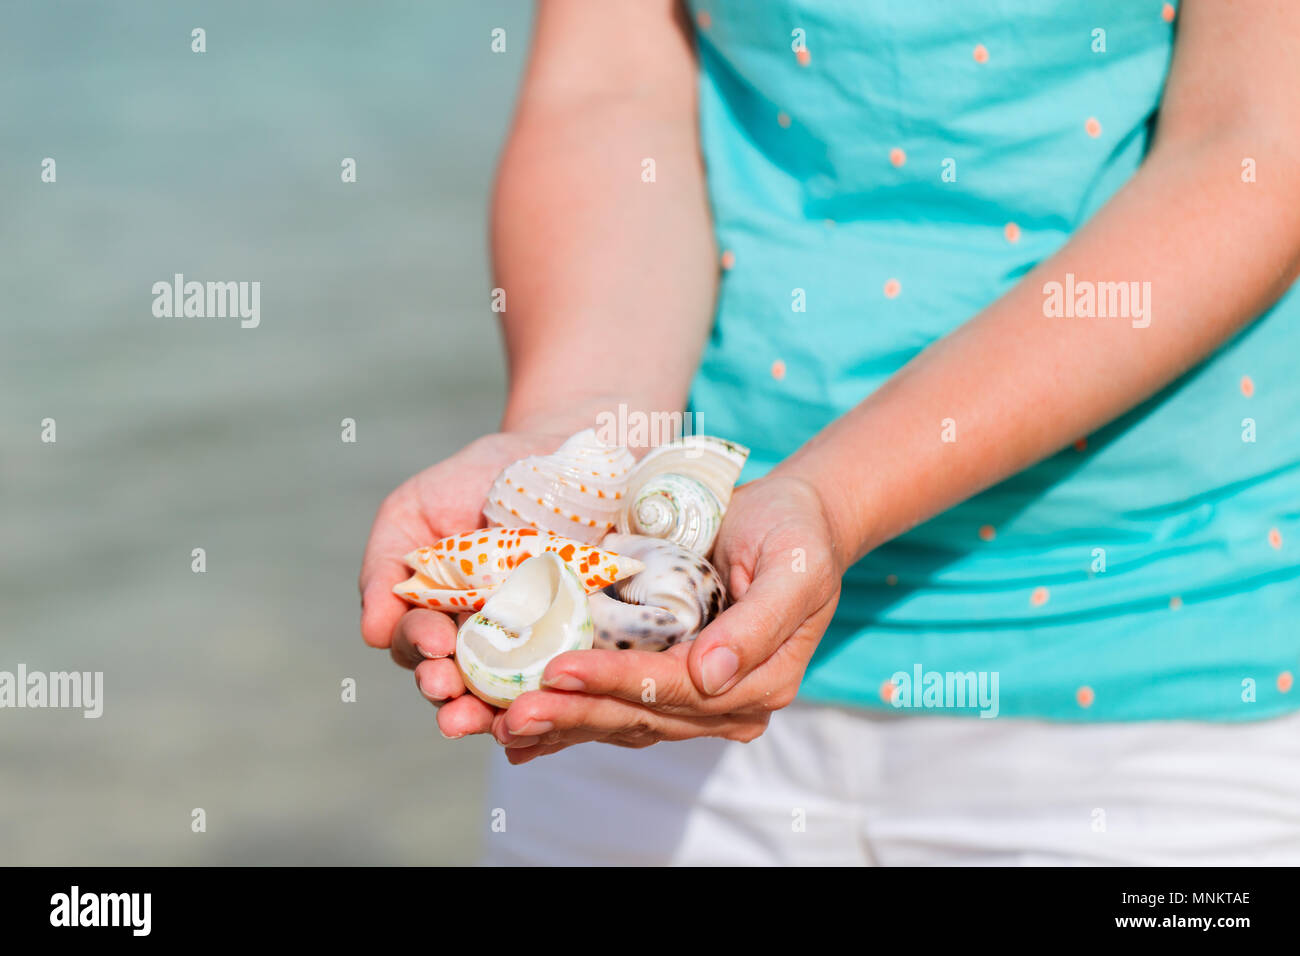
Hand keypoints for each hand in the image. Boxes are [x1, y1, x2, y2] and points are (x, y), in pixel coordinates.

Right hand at [358, 431, 565, 736]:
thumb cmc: (472, 481)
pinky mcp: (575, 639)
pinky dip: (551, 696)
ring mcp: (526, 644)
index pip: (416, 643)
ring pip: (502, 693)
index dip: (420, 645)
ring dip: (488, 711)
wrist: (551, 456)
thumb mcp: (412, 511)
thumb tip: (371, 633)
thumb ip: (384, 568)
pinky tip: (546, 703)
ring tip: (484, 718)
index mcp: (433, 614)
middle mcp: (476, 639)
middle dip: (447, 691)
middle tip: (448, 690)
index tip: (435, 642)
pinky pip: (560, 677)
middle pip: (454, 681)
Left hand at [490, 475, 843, 762]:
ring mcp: (694, 700)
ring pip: (619, 722)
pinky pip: (613, 709)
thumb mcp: (793, 568)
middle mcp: (724, 703)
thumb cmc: (795, 535)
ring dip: (561, 725)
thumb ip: (758, 625)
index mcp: (760, 683)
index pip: (674, 691)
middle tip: (512, 713)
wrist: (791, 521)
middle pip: (639, 716)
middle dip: (573, 715)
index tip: (558, 669)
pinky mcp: (666, 685)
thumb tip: (709, 677)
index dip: (614, 683)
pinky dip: (568, 721)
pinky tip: (520, 736)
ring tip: (502, 726)